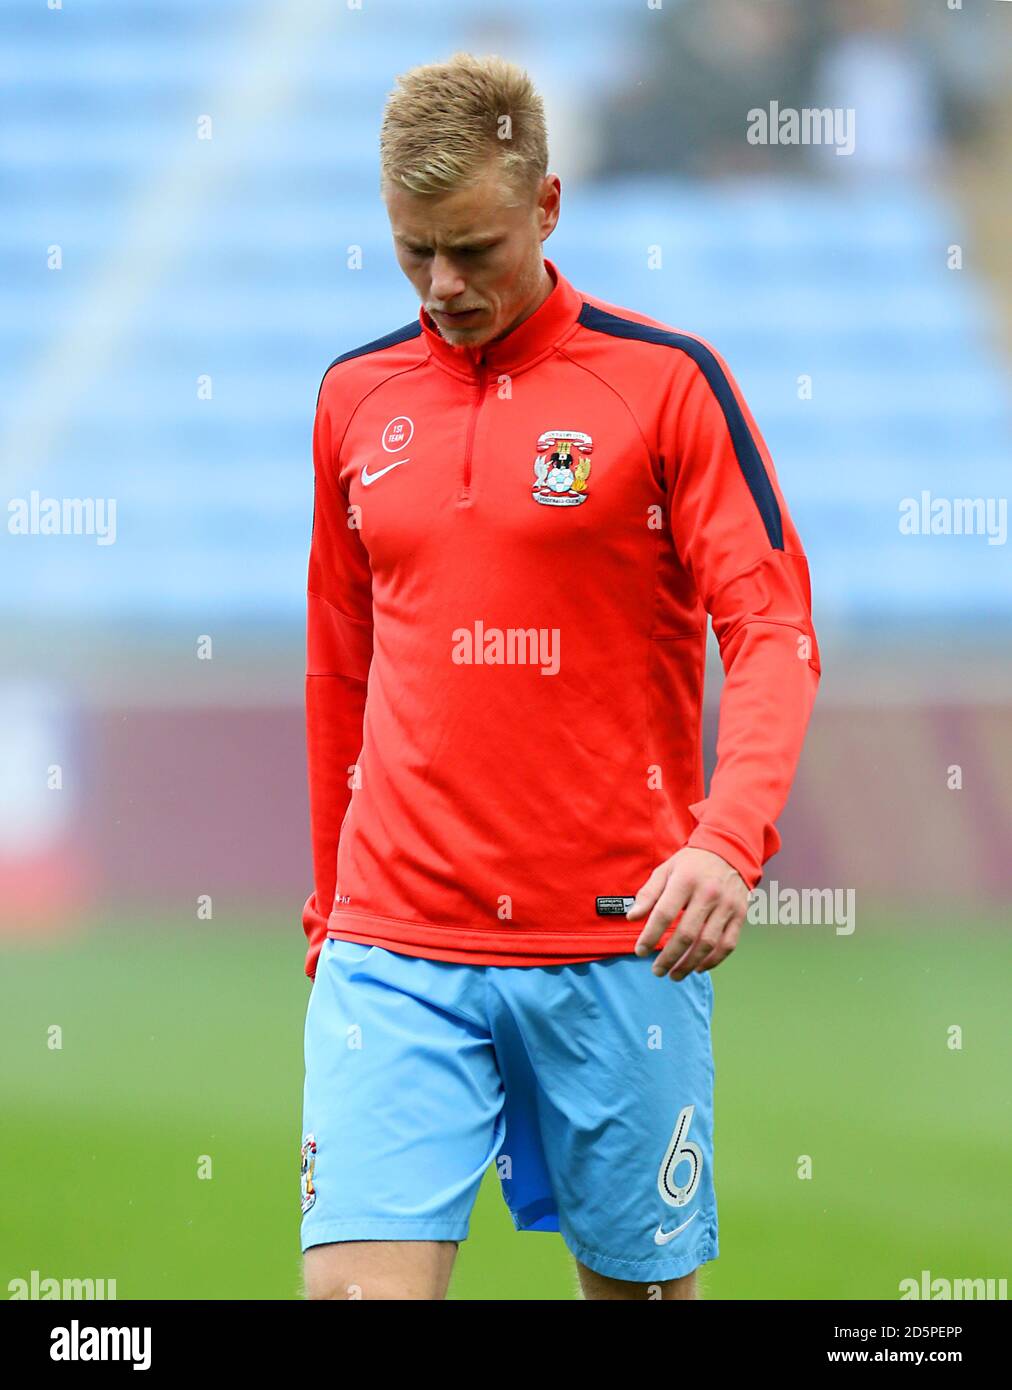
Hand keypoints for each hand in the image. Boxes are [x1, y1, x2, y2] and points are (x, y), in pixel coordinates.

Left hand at [626, 847, 747, 980]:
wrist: (729, 851)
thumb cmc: (692, 863)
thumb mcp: (666, 870)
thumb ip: (648, 894)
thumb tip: (632, 917)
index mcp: (685, 880)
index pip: (664, 914)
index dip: (650, 935)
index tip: (640, 951)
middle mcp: (708, 894)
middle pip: (687, 934)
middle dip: (669, 957)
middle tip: (657, 971)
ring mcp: (727, 906)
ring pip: (707, 944)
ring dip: (689, 964)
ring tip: (674, 975)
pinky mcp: (740, 915)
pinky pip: (727, 944)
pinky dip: (713, 961)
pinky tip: (698, 968)